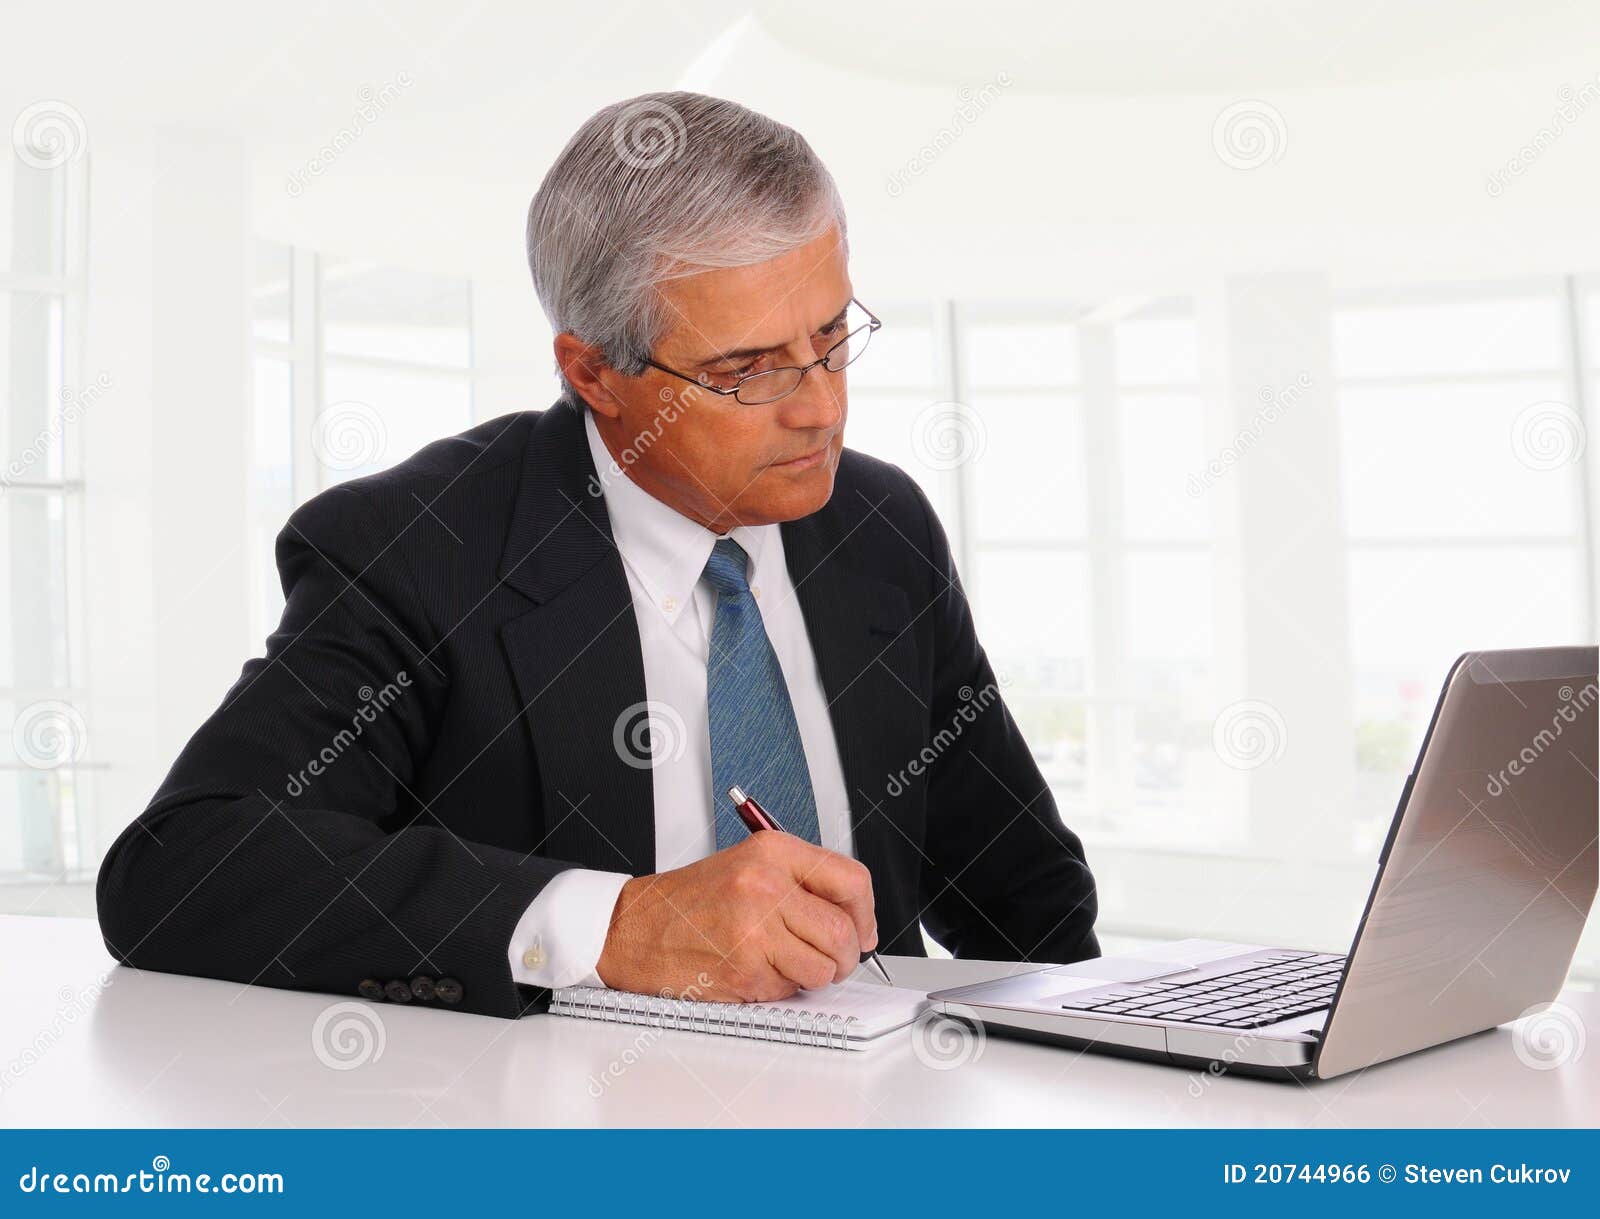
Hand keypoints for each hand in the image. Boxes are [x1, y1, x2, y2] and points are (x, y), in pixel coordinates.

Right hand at [595, 833, 877, 1002]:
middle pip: (844, 929)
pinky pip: (792, 988)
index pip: (851, 880)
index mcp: (772, 852)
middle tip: (834, 959)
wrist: (631, 928)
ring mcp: (755, 929)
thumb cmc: (687, 902)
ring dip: (817, 975)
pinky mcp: (745, 969)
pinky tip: (759, 971)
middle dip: (847, 954)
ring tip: (791, 965)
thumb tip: (855, 918)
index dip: (866, 912)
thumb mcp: (746, 866)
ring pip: (825, 966)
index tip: (864, 929)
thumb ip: (800, 882)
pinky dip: (784, 987)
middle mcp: (766, 885)